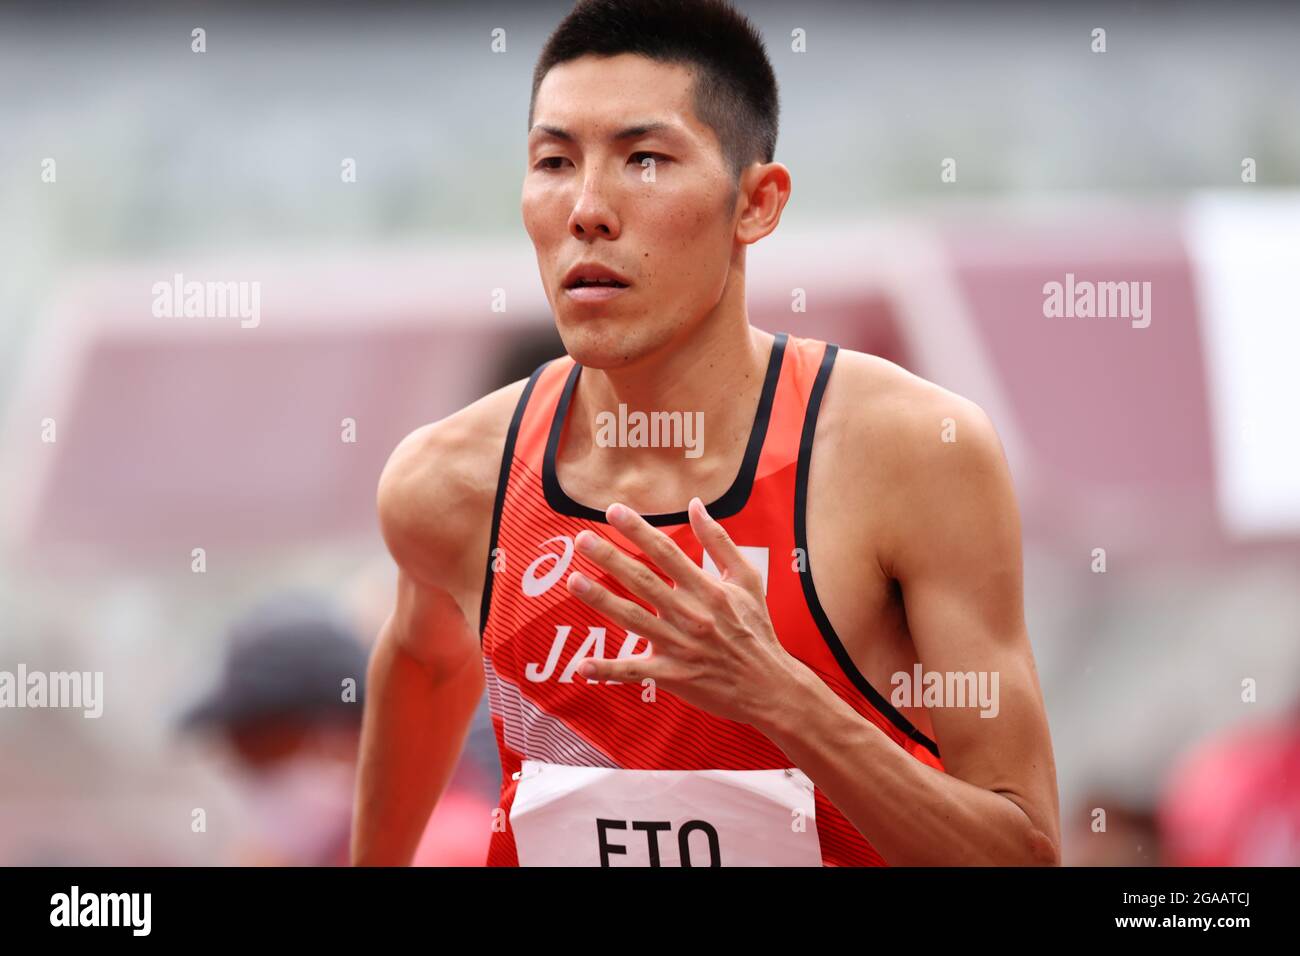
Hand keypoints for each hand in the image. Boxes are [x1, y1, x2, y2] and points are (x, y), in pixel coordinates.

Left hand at [565, 497, 800, 725]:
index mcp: (707, 589)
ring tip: (574, 581)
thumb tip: (696, 504)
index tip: (613, 511)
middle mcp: (690, 614)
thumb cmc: (756, 630)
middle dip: (610, 559)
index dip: (638, 530)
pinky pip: (634, 672)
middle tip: (582, 540)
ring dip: (601, 600)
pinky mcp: (672, 675)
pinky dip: (607, 670)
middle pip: (643, 581)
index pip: (666, 553)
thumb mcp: (747, 580)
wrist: (769, 685)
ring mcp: (679, 646)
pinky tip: (581, 665)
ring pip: (632, 619)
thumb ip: (719, 541)